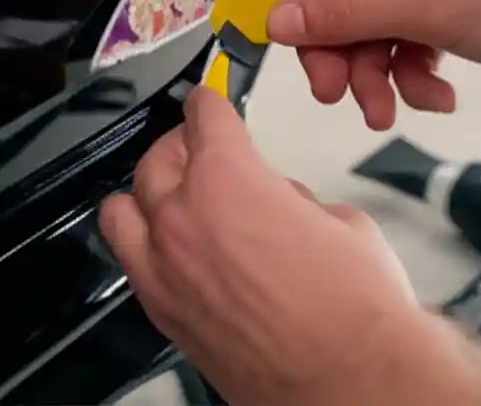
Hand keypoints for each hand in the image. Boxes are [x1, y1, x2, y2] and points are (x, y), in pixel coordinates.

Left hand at [100, 89, 480, 405]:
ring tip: (173, 196)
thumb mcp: (340, 220)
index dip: (210, 102)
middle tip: (201, 148)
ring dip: (147, 195)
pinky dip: (143, 246)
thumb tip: (276, 201)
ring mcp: (164, 270)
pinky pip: (130, 264)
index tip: (210, 101)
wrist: (354, 382)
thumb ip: (290, 199)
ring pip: (124, 210)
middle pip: (157, 158)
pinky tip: (169, 249)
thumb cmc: (356, 310)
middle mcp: (184, 219)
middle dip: (182, 146)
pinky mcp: (163, 314)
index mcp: (228, 179)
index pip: (203, 117)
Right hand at [260, 0, 480, 126]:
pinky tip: (437, 95)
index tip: (263, 43)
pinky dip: (411, 68)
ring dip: (377, 72)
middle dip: (342, 52)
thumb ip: (340, 14)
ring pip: (367, 22)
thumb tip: (273, 21)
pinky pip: (401, 32)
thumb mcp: (420, 7)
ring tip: (393, 110)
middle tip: (340, 97)